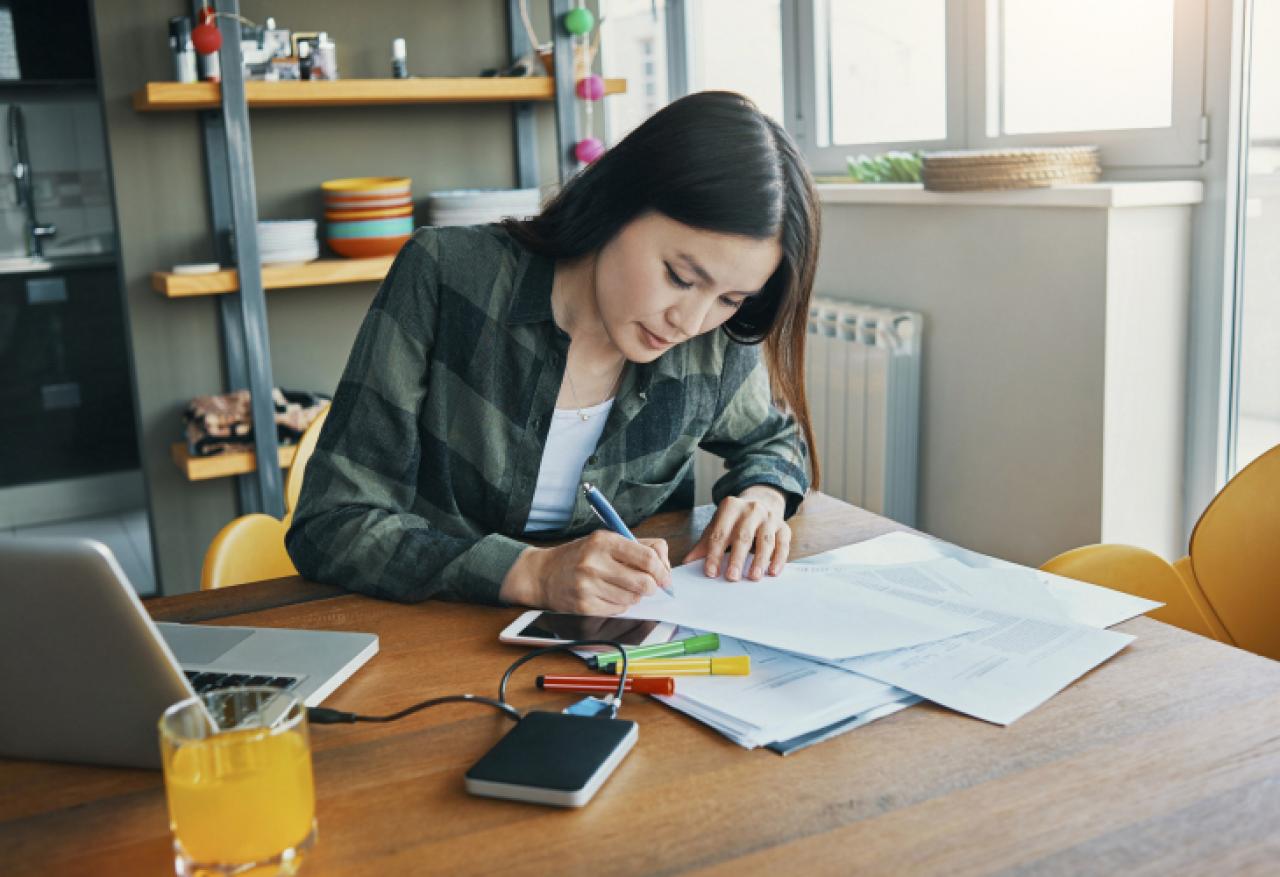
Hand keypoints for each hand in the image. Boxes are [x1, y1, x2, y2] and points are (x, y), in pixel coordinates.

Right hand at [502, 531, 670, 615]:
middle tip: (648, 585)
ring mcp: (587, 587)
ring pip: (633, 598)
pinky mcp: (584, 607)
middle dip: (652, 586)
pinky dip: (620, 604)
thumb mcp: (606, 540)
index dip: (662, 570)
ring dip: (634, 595)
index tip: (664, 576)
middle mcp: (594, 563)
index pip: (647, 558)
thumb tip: (665, 567)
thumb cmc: (580, 556)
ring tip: (621, 586)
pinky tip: (608, 595)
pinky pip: (619, 610)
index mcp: (603, 541)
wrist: (543, 574)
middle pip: (644, 583)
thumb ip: (640, 547)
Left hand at [682, 485, 789, 580]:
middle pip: (743, 536)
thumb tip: (688, 562)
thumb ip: (705, 544)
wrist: (762, 501)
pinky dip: (779, 559)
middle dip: (737, 558)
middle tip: (732, 577)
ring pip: (765, 540)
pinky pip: (783, 544)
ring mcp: (769, 518)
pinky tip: (773, 572)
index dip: (714, 553)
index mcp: (730, 507)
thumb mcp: (718, 525)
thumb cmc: (735, 520)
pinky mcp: (784, 527)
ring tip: (754, 577)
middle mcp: (751, 509)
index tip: (711, 572)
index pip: (720, 533)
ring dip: (760, 560)